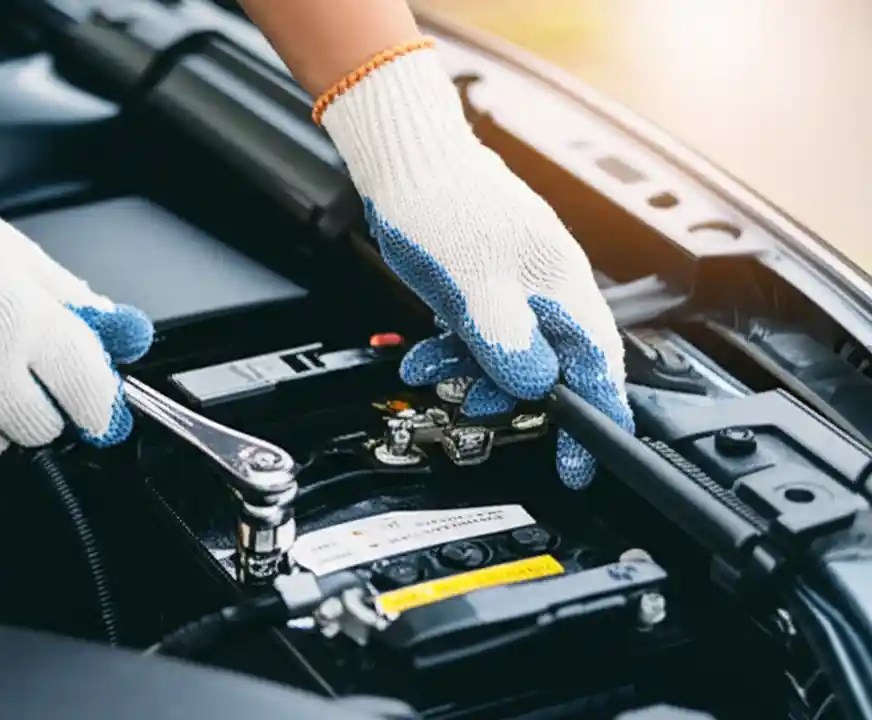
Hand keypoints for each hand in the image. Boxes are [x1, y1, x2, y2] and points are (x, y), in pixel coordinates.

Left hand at [319, 45, 631, 487]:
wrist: (403, 158)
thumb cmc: (441, 201)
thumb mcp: (473, 286)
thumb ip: (508, 342)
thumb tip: (534, 386)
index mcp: (561, 285)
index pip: (598, 366)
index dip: (596, 418)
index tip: (583, 462)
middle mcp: (545, 287)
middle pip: (552, 365)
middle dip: (517, 397)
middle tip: (486, 416)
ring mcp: (512, 284)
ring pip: (507, 353)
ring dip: (473, 375)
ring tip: (436, 380)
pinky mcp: (480, 283)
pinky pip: (477, 334)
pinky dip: (452, 352)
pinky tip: (424, 360)